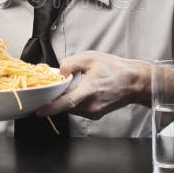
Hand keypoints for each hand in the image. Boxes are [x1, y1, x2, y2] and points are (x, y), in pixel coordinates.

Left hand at [36, 51, 151, 119]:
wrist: (134, 82)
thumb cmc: (114, 68)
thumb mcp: (90, 58)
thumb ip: (70, 64)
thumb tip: (58, 72)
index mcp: (89, 90)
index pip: (67, 102)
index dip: (52, 107)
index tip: (39, 110)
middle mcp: (91, 106)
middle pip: (66, 105)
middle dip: (57, 97)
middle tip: (54, 87)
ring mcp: (94, 112)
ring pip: (71, 108)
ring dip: (67, 99)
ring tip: (73, 85)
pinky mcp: (96, 115)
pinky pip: (79, 109)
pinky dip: (75, 101)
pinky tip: (81, 91)